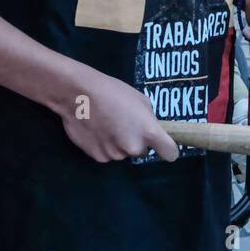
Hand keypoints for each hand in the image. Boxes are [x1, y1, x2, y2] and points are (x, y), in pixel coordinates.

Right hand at [58, 69, 178, 162]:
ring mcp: (115, 154)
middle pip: (142, 151)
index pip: (170, 153)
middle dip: (137, 141)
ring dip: (119, 144)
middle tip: (124, 125)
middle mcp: (134, 147)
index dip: (168, 149)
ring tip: (107, 125)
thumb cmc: (113, 92)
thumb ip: (149, 120)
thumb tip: (148, 131)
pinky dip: (105, 146)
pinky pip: (108, 155)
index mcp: (149, 131)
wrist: (79, 95)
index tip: (163, 145)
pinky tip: (97, 132)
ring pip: (123, 153)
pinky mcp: (99, 158)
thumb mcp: (141, 101)